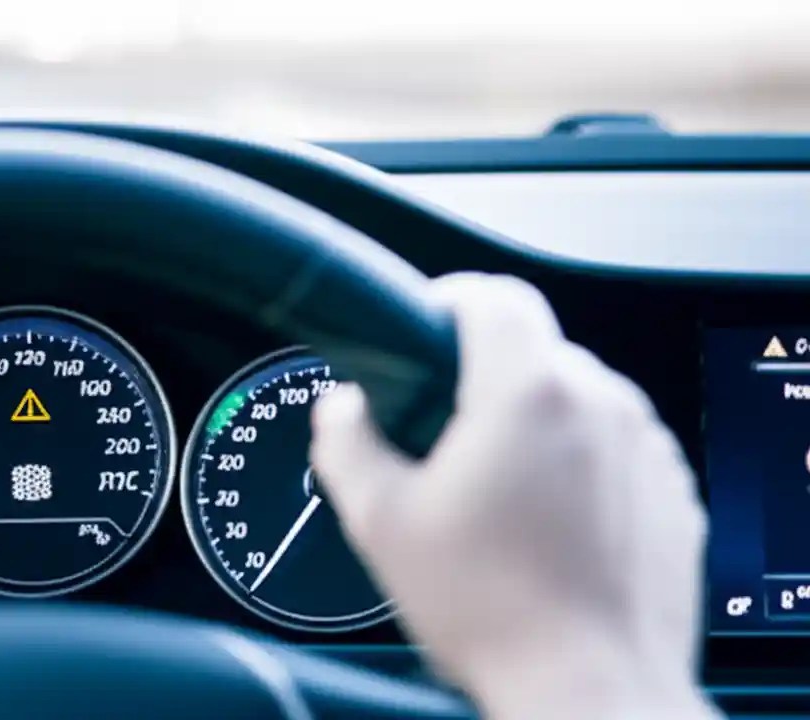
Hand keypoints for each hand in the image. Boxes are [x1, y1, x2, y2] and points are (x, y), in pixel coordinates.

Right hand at [311, 273, 717, 718]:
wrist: (588, 689)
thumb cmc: (492, 610)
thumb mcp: (382, 522)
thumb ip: (346, 442)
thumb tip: (340, 408)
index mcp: (528, 393)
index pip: (494, 296)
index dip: (450, 301)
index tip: (427, 330)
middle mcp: (601, 404)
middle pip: (535, 351)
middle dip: (485, 378)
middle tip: (444, 437)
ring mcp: (646, 448)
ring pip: (579, 400)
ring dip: (535, 424)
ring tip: (498, 495)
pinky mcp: (672, 491)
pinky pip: (617, 449)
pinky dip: (580, 465)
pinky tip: (546, 524)